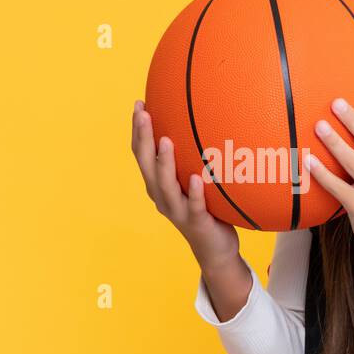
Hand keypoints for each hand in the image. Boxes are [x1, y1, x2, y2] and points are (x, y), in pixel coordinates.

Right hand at [130, 99, 239, 271]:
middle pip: (146, 164)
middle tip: (143, 113)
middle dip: (143, 138)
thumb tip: (205, 121)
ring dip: (164, 162)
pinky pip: (194, 205)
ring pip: (166, 185)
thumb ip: (193, 158)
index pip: (142, 154)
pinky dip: (194, 192)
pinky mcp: (196, 222)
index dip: (138, 130)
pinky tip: (196, 177)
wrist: (214, 249)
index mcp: (158, 185)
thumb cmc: (205, 208)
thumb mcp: (195, 180)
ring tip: (166, 140)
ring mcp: (177, 210)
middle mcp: (162, 196)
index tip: (139, 104)